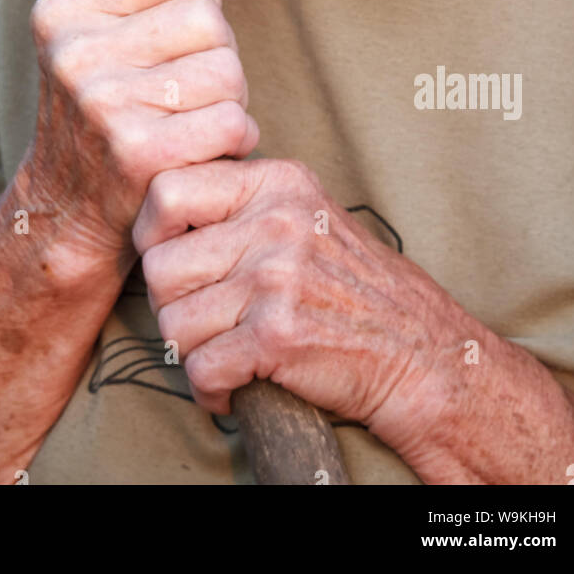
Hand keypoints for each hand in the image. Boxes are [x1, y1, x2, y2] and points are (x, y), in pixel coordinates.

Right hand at [25, 0, 258, 269]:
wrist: (68, 208)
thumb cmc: (107, 107)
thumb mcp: (121, 33)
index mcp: (64, 8)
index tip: (170, 39)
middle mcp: (74, 50)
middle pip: (207, 16)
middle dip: (217, 51)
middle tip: (189, 87)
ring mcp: (102, 102)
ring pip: (229, 69)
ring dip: (230, 98)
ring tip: (195, 117)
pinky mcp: (138, 152)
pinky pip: (233, 121)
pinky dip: (236, 137)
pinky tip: (206, 148)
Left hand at [135, 157, 467, 446]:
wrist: (421, 353)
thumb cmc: (352, 288)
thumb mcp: (304, 213)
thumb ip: (241, 202)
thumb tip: (158, 208)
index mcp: (277, 181)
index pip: (167, 189)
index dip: (152, 232)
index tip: (169, 258)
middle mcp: (276, 221)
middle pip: (160, 266)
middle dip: (171, 304)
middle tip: (203, 320)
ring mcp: (277, 277)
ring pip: (173, 322)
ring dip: (190, 352)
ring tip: (224, 352)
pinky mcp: (278, 335)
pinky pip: (201, 368)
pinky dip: (210, 391)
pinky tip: (234, 386)